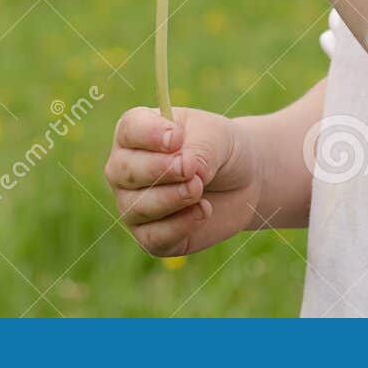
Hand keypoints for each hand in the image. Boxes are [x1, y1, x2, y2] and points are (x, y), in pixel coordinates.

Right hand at [105, 105, 261, 257]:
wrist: (242, 181)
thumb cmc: (219, 148)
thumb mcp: (215, 136)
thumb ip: (199, 149)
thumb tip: (188, 169)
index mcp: (135, 132)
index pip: (129, 130)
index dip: (149, 134)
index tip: (177, 138)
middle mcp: (125, 169)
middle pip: (124, 171)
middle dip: (160, 170)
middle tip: (191, 168)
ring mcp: (133, 204)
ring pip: (136, 207)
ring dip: (171, 198)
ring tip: (199, 188)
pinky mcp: (150, 237)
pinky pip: (153, 237)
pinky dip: (180, 226)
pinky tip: (203, 211)